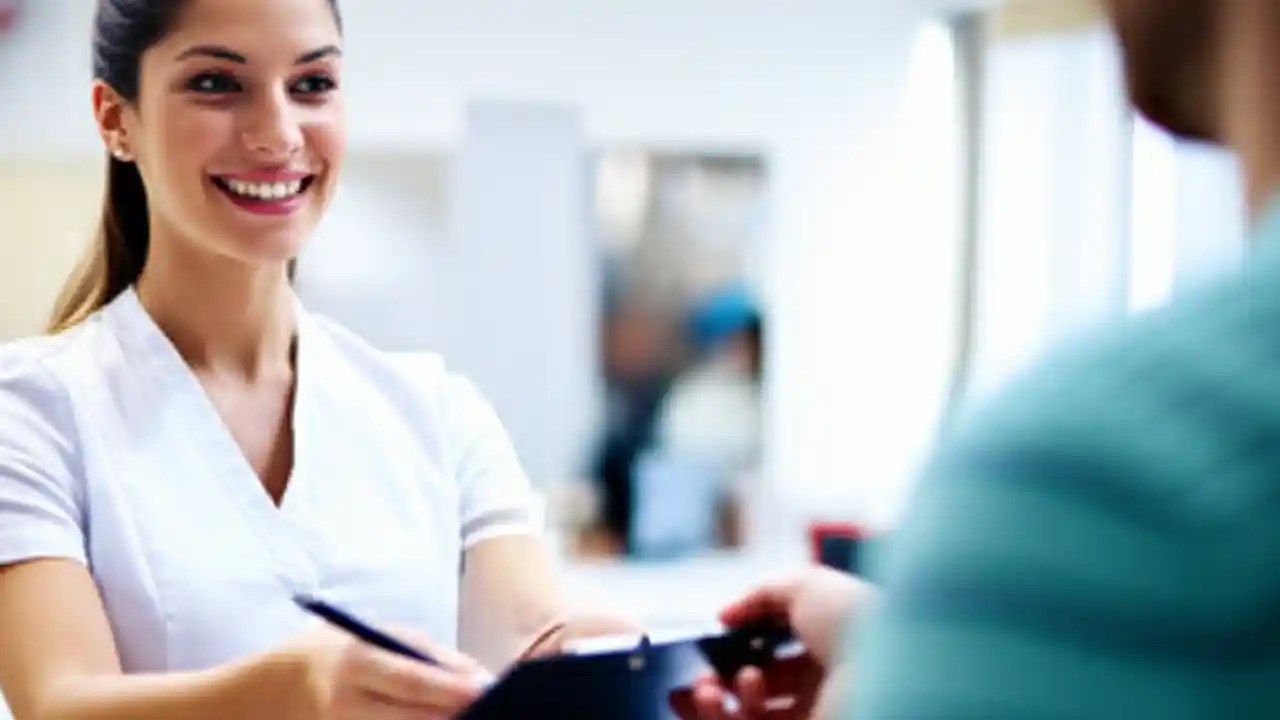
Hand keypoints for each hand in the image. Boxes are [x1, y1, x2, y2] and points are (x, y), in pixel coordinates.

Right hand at [279, 624, 487, 719]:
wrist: (296, 682)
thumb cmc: (360, 653)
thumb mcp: (390, 640)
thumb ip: (436, 659)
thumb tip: (483, 681)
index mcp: (359, 663)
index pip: (410, 681)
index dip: (451, 690)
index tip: (487, 691)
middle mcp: (347, 703)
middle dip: (453, 717)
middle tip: (492, 712)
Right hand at [670, 566, 871, 719]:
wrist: (891, 667)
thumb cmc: (854, 619)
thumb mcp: (805, 586)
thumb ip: (760, 595)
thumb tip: (726, 616)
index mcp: (824, 653)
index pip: (771, 660)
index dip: (734, 654)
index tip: (704, 649)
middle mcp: (816, 691)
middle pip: (753, 695)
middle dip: (715, 682)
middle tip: (698, 675)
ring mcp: (810, 718)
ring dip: (711, 703)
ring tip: (705, 685)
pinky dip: (718, 718)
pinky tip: (714, 695)